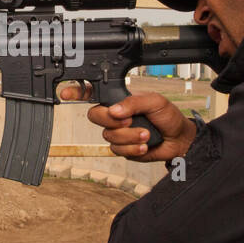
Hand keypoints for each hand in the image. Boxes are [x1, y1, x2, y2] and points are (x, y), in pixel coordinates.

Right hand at [58, 82, 196, 162]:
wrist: (178, 139)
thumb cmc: (167, 116)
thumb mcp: (154, 101)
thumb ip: (133, 102)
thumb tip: (114, 111)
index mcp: (119, 98)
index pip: (93, 93)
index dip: (76, 92)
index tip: (65, 94)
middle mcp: (114, 114)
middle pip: (94, 116)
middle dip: (111, 121)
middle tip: (129, 121)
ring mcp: (117, 132)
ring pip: (108, 136)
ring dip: (129, 136)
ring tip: (146, 135)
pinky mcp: (122, 148)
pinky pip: (117, 150)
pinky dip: (132, 148)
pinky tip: (144, 145)